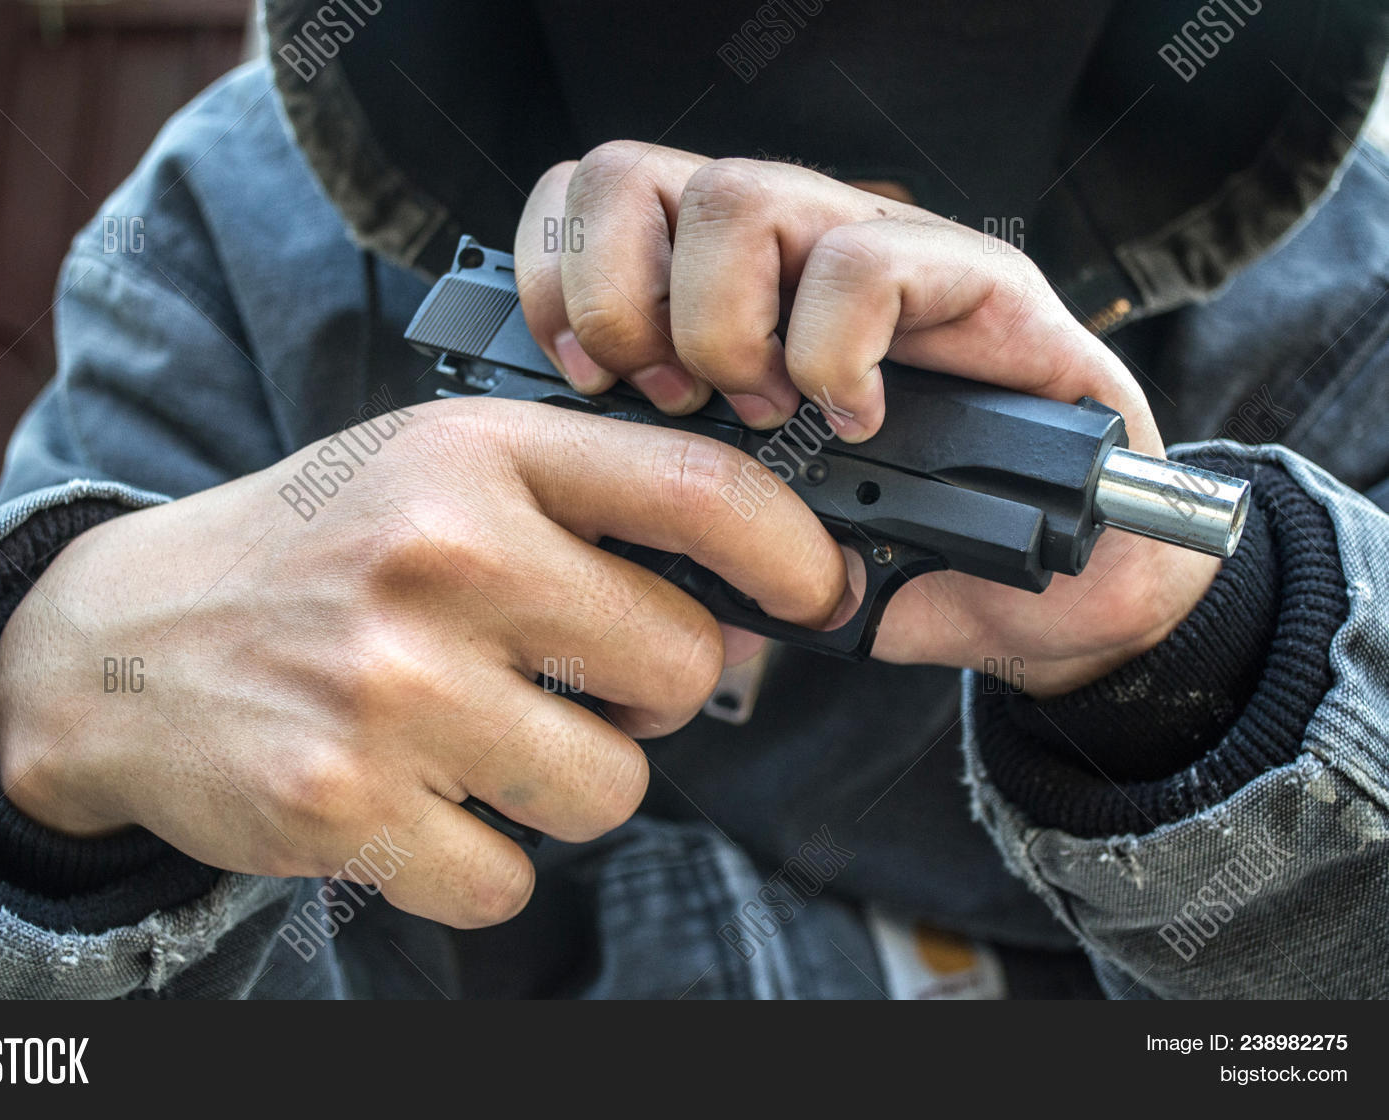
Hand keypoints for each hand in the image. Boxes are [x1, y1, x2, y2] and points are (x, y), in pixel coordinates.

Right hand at [0, 397, 844, 926]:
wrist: (118, 645)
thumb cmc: (308, 553)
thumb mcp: (431, 473)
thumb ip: (577, 507)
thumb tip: (739, 600)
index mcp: (473, 458)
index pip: (697, 489)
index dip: (793, 550)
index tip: (817, 593)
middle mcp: (438, 558)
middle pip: (677, 663)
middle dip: (656, 689)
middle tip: (580, 679)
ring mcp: (390, 687)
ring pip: (610, 788)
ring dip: (568, 781)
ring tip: (478, 735)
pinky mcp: (345, 803)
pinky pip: (511, 876)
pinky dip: (484, 858)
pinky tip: (418, 797)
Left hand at [513, 143, 1219, 694]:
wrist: (1066, 579)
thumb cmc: (911, 551)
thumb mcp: (761, 543)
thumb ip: (688, 518)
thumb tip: (607, 524)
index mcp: (721, 292)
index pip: (589, 201)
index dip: (557, 279)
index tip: (584, 380)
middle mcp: (787, 252)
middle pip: (636, 177)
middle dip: (624, 305)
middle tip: (671, 404)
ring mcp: (878, 252)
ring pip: (741, 196)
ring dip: (725, 328)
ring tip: (769, 412)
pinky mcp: (974, 277)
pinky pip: (865, 259)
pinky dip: (838, 349)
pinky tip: (857, 415)